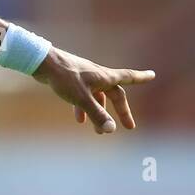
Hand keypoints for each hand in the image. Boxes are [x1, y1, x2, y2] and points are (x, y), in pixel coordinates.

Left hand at [32, 47, 155, 134]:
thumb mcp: (82, 99)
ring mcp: (85, 78)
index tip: (152, 75)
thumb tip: (111, 130)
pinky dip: (84, 108)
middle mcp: (98, 76)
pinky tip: (79, 120)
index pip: (128, 77)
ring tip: (98, 131)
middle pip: (114, 94)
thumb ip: (97, 114)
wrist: (42, 63)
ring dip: (100, 113)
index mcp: (104, 77)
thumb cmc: (64, 78)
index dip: (140, 77)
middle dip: (121, 111)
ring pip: (98, 97)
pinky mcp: (73, 81)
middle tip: (129, 126)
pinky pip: (83, 96)